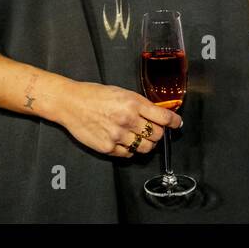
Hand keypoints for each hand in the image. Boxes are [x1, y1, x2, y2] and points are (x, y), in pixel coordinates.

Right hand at [58, 81, 183, 157]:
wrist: (71, 103)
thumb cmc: (95, 95)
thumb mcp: (122, 92)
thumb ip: (141, 104)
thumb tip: (159, 114)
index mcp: (133, 103)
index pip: (164, 118)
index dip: (174, 122)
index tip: (177, 124)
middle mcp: (128, 120)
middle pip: (157, 135)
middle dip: (158, 133)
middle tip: (153, 130)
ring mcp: (118, 136)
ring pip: (145, 148)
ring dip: (146, 143)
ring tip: (139, 137)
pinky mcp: (108, 148)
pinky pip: (129, 154)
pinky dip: (130, 150)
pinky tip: (124, 141)